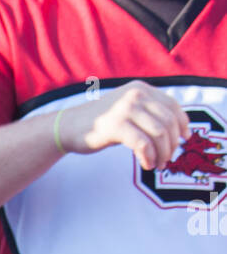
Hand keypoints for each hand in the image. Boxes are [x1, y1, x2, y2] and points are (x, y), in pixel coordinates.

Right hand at [60, 80, 188, 170]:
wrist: (69, 127)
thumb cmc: (100, 123)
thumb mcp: (128, 110)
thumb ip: (148, 114)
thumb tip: (176, 131)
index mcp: (141, 89)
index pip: (172, 106)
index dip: (183, 124)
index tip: (184, 140)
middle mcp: (135, 95)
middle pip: (168, 122)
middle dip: (172, 144)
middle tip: (167, 159)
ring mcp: (125, 109)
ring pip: (159, 134)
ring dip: (162, 153)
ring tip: (157, 164)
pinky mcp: (116, 126)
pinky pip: (143, 144)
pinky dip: (149, 157)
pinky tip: (146, 164)